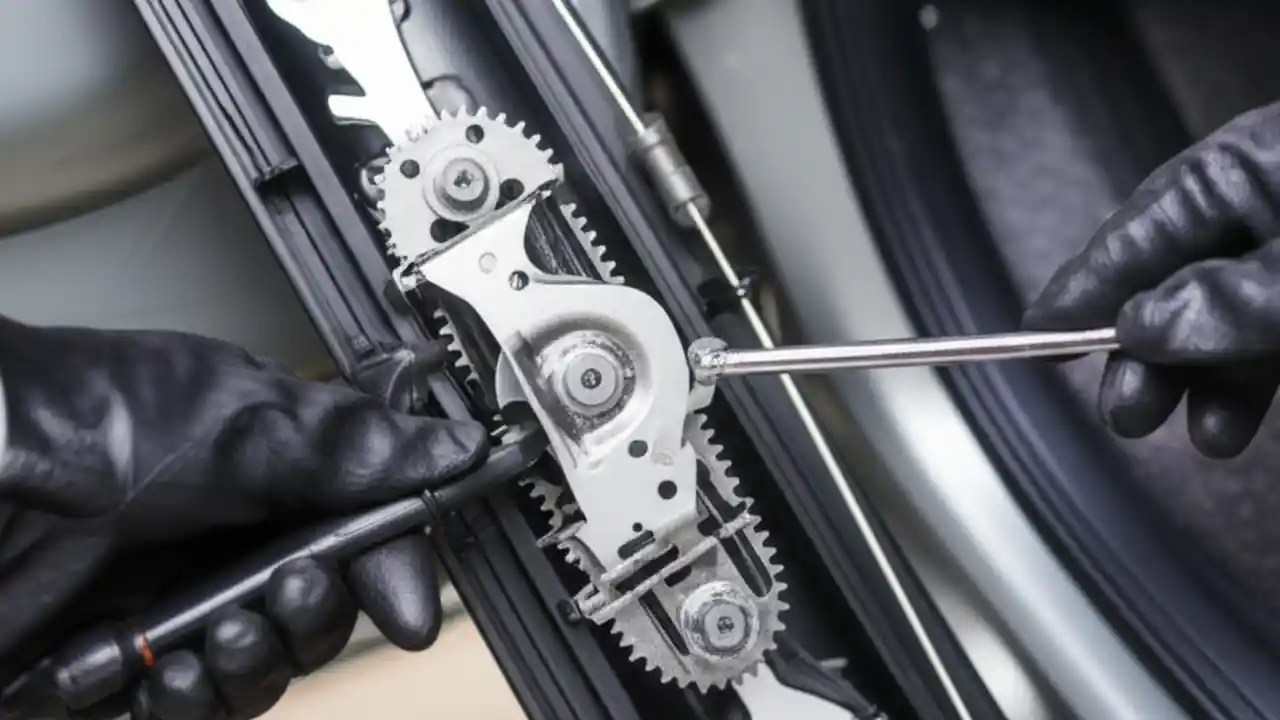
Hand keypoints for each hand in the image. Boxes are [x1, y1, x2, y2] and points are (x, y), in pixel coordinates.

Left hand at [0, 316, 487, 717]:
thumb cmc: (83, 424)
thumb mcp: (240, 425)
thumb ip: (355, 451)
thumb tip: (453, 448)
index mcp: (265, 476)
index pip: (362, 535)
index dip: (393, 570)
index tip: (411, 602)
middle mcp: (222, 540)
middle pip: (319, 614)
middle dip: (315, 618)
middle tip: (290, 591)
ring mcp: (170, 605)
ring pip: (262, 671)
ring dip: (256, 666)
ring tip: (224, 637)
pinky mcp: (121, 667)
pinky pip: (191, 710)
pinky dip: (191, 702)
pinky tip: (168, 673)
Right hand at [1024, 101, 1279, 457]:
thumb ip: (1223, 302)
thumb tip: (1140, 328)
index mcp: (1243, 168)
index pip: (1130, 237)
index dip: (1077, 293)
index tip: (1032, 335)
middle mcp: (1263, 201)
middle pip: (1172, 283)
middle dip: (1143, 356)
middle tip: (1124, 411)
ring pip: (1224, 317)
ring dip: (1201, 382)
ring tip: (1198, 433)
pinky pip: (1268, 329)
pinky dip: (1246, 377)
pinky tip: (1230, 416)